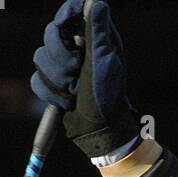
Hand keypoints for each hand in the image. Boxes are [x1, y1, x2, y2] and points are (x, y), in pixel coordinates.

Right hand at [32, 0, 139, 158]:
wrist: (100, 129)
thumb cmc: (107, 96)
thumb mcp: (105, 61)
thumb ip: (97, 32)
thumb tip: (95, 2)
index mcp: (93, 38)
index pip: (72, 11)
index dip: (65, 15)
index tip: (63, 26)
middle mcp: (77, 49)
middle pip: (50, 34)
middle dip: (61, 57)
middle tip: (76, 71)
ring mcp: (64, 66)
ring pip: (40, 58)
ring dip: (58, 79)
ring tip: (74, 90)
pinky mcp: (54, 83)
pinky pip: (37, 80)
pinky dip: (51, 93)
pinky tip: (66, 100)